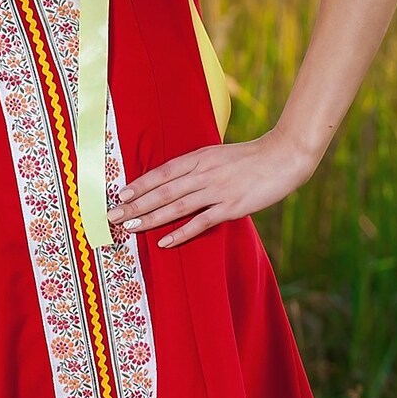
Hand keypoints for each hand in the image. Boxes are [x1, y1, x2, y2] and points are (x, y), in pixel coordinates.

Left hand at [111, 131, 319, 248]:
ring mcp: (217, 190)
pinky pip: (201, 222)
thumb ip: (199, 166)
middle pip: (162, 190)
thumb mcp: (220, 155)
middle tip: (113, 216)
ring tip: (130, 228)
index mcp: (200, 158)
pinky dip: (181, 232)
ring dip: (150, 218)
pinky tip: (164, 242)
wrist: (284, 156)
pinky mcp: (231, 207)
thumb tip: (177, 180)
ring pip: (176, 205)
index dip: (140, 184)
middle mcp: (204, 173)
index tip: (120, 194)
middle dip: (135, 204)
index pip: (162, 173)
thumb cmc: (252, 157)